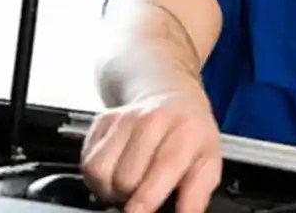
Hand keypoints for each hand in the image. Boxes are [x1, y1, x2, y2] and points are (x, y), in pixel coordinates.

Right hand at [80, 82, 221, 212]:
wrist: (172, 98)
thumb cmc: (190, 136)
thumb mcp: (208, 162)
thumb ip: (198, 193)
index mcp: (185, 131)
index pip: (164, 167)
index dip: (147, 199)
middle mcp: (153, 120)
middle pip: (125, 178)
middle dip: (131, 197)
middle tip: (143, 194)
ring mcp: (124, 118)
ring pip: (100, 171)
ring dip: (110, 189)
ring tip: (128, 186)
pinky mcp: (102, 120)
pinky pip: (87, 162)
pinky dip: (98, 177)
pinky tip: (116, 172)